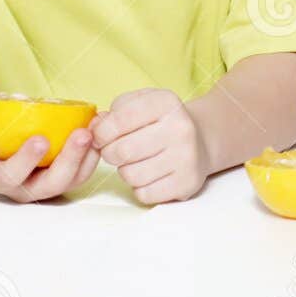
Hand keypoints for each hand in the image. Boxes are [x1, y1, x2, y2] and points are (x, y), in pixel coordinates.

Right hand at [0, 93, 99, 201]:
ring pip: (71, 180)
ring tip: (94, 130)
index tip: (40, 139)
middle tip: (81, 134)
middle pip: (50, 184)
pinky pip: (83, 171)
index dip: (26, 161)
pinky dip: (93, 152)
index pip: (11, 176)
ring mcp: (47, 185)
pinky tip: (98, 128)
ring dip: (87, 157)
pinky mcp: (65, 178)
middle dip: (68, 161)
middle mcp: (24, 188)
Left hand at [90, 88, 211, 204]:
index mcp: (166, 103)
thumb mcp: (142, 103)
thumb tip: (94, 129)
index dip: (101, 132)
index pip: (119, 120)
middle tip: (115, 151)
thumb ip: (114, 112)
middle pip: (122, 151)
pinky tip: (150, 175)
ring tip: (136, 162)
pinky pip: (144, 193)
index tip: (101, 136)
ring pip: (131, 175)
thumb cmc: (162, 122)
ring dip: (125, 171)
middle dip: (110, 153)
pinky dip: (140, 187)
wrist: (201, 140)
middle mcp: (180, 128)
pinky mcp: (187, 183)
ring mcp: (186, 157)